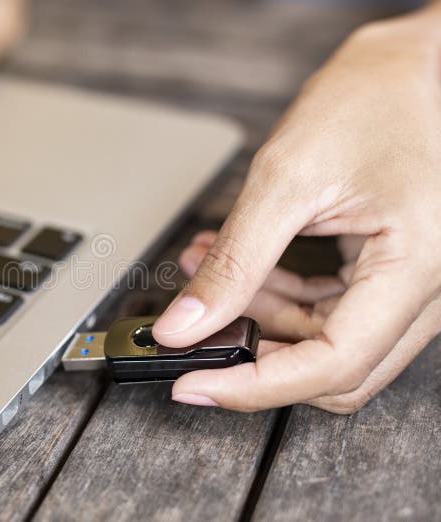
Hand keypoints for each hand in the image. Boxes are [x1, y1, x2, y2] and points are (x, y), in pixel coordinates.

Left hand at [152, 6, 440, 412]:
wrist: (416, 63)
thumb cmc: (374, 98)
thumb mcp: (286, 179)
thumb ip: (235, 262)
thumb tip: (186, 325)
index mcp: (416, 267)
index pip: (331, 365)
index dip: (254, 386)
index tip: (193, 383)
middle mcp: (426, 288)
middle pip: (333, 369)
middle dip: (254, 356)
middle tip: (193, 335)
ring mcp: (409, 282)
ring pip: (325, 342)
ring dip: (258, 320)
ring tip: (202, 275)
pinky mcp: (389, 268)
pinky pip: (330, 310)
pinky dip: (277, 299)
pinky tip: (232, 268)